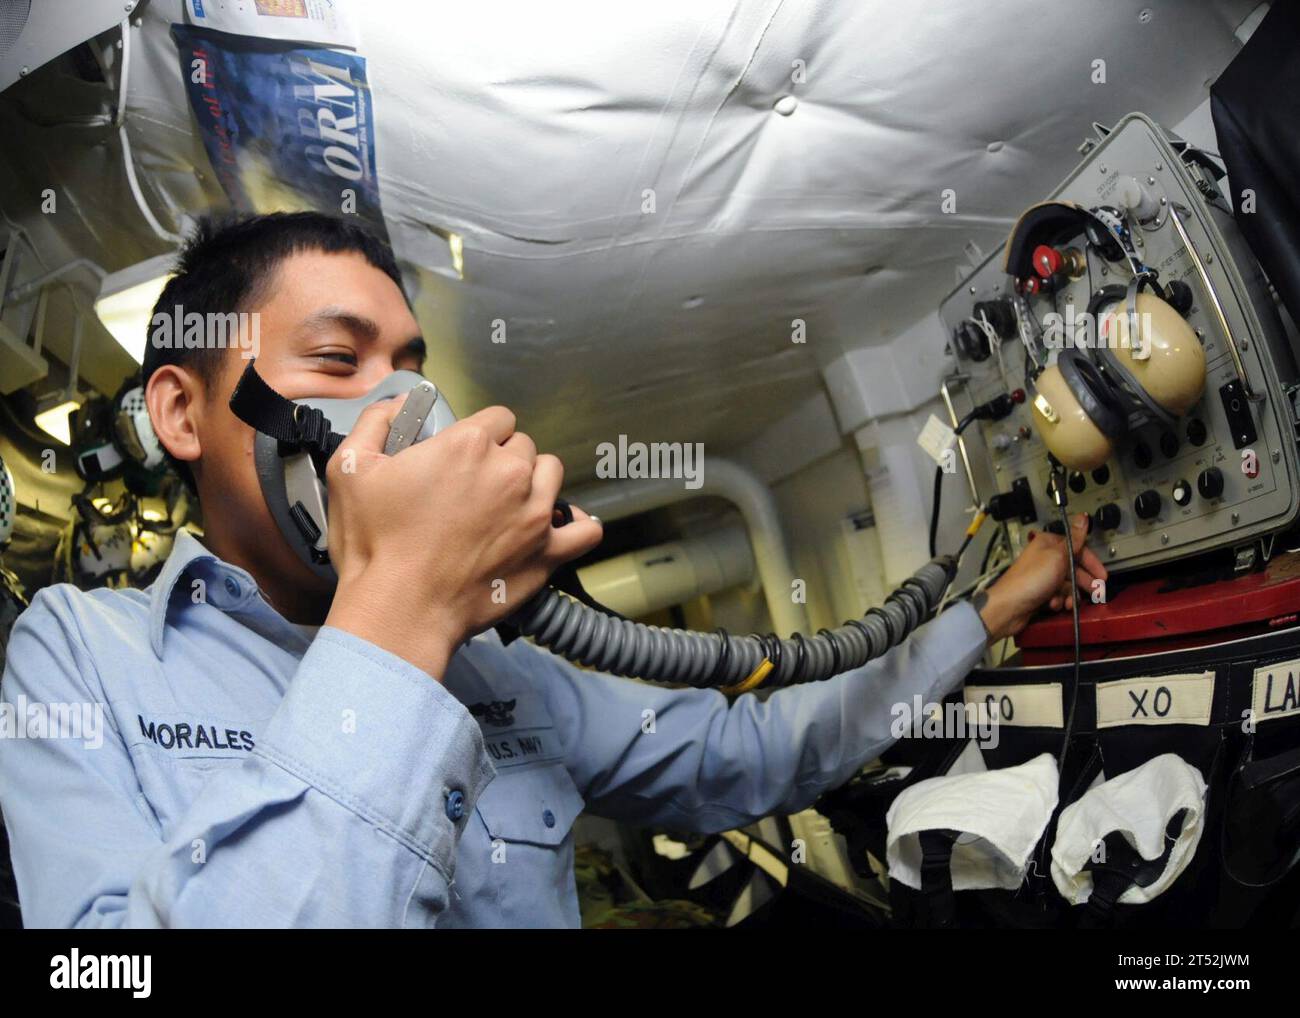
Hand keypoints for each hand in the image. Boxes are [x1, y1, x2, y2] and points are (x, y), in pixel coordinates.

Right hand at [323, 396, 602, 678]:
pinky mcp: (547, 552)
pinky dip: (578, 527)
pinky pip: (584, 530)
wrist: (400, 609)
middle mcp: (509, 471)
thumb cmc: (375, 545)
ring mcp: (534, 512)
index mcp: (468, 444)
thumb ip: (376, 422)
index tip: (465, 453)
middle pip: (523, 446)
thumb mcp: (350, 469)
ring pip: (552, 475)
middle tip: (476, 487)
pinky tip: (561, 527)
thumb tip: (398, 403)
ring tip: (509, 503)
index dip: (480, 433)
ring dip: (534, 483)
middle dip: (502, 459)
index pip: (497, 417)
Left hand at [976, 513, 1106, 640]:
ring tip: (1068, 601)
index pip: (1077, 549)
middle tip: (1095, 592)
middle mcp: (1045, 558)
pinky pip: (1058, 596)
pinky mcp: (1040, 592)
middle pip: (1074, 568)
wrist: (1010, 606)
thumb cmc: (1032, 579)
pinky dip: (1059, 601)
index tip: (1102, 575)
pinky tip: (1055, 604)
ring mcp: (1042, 576)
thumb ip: (1074, 539)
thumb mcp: (1058, 556)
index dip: (1091, 562)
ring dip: (1070, 594)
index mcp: (1048, 544)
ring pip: (1067, 584)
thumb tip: (1082, 517)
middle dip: (1084, 582)